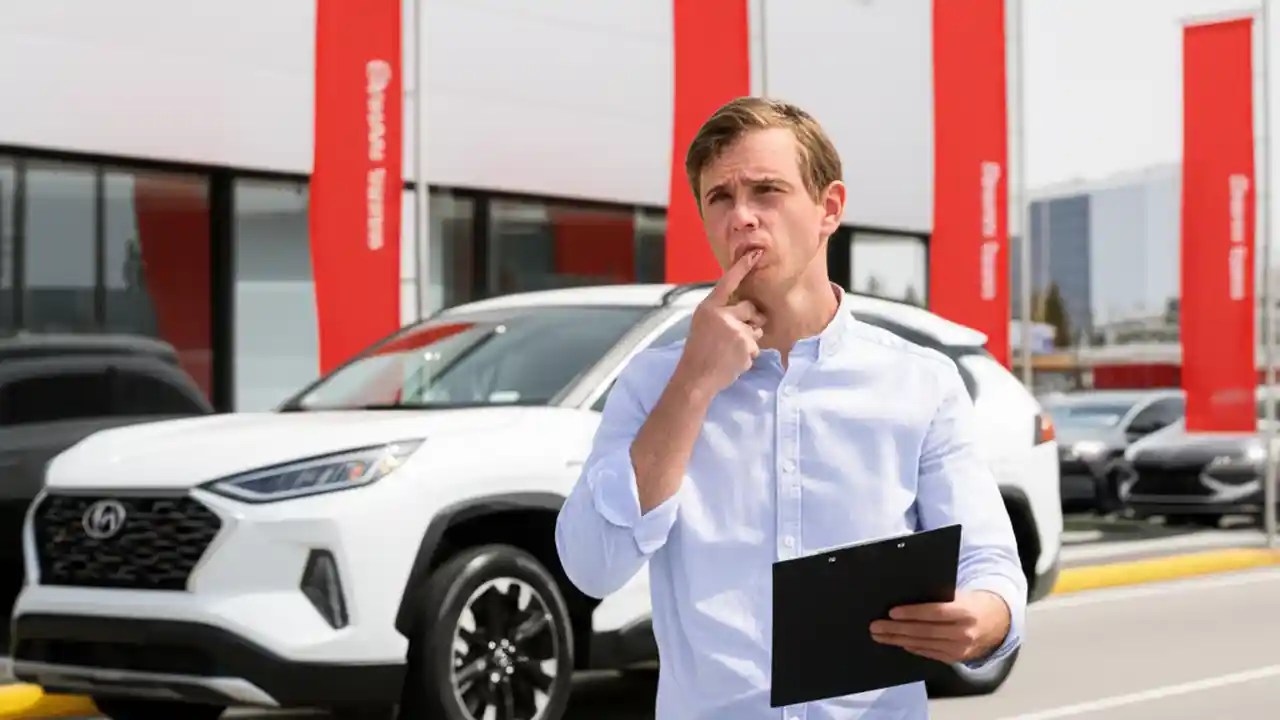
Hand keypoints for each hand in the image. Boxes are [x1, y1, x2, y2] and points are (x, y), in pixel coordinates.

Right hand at [672, 249, 766, 396]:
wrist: (696, 378)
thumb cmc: (698, 352)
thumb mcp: (702, 324)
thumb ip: (719, 313)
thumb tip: (744, 310)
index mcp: (709, 308)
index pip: (727, 282)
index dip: (742, 267)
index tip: (755, 253)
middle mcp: (722, 315)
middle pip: (750, 308)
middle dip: (750, 321)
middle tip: (735, 336)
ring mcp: (735, 330)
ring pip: (756, 330)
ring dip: (749, 341)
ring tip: (730, 352)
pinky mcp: (746, 345)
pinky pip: (756, 347)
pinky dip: (748, 356)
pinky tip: (733, 361)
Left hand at [869, 590, 1010, 663]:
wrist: (996, 623)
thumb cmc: (971, 602)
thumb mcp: (960, 595)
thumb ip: (939, 598)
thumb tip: (906, 595)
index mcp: (965, 612)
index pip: (935, 613)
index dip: (912, 613)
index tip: (892, 612)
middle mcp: (963, 633)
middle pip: (924, 631)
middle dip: (897, 629)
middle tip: (876, 626)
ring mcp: (960, 649)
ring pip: (923, 644)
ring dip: (898, 640)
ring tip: (880, 635)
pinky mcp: (955, 658)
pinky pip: (929, 653)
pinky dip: (912, 647)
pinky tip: (899, 643)